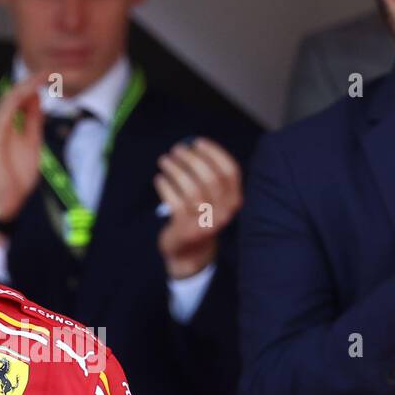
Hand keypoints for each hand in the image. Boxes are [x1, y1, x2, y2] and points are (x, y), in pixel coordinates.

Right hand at [0, 72, 48, 223]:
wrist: (4, 202)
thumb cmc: (15, 176)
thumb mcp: (32, 143)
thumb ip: (33, 121)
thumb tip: (38, 98)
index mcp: (2, 125)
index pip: (16, 98)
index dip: (31, 84)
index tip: (50, 75)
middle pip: (10, 95)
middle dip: (29, 81)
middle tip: (49, 71)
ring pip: (5, 101)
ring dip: (24, 87)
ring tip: (42, 77)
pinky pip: (2, 115)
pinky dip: (16, 102)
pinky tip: (29, 94)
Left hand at [154, 137, 241, 278]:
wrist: (190, 252)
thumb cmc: (199, 216)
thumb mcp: (212, 199)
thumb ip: (207, 176)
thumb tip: (191, 147)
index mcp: (235, 200)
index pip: (230, 171)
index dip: (214, 153)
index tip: (198, 142)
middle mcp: (224, 212)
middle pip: (210, 178)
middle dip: (192, 159)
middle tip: (176, 149)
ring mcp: (205, 222)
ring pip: (191, 189)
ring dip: (176, 170)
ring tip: (165, 160)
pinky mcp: (186, 229)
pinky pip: (175, 202)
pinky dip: (166, 186)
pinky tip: (159, 178)